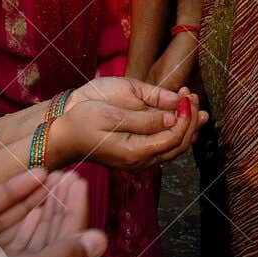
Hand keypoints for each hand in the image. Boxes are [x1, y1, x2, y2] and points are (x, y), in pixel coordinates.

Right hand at [56, 78, 206, 168]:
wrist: (62, 136)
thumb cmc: (82, 122)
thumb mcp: (111, 115)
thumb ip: (143, 119)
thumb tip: (172, 118)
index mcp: (135, 152)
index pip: (173, 137)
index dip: (185, 116)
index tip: (187, 96)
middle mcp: (141, 161)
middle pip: (179, 144)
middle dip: (191, 120)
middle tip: (194, 96)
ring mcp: (139, 159)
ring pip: (174, 146)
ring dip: (187, 125)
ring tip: (194, 104)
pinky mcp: (137, 153)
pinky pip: (164, 145)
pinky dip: (176, 129)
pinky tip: (180, 114)